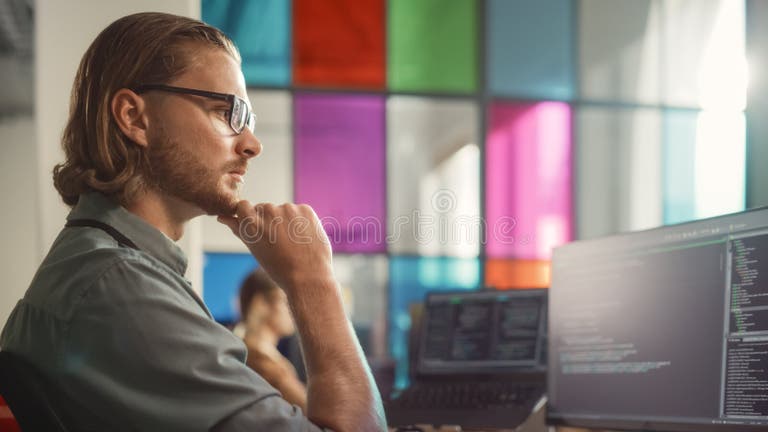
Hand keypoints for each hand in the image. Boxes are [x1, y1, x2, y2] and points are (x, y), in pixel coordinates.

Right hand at [217, 200, 334, 292]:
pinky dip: (301, 222)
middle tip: (279, 243)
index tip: (259, 230)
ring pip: (283, 210)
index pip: (243, 206)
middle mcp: (268, 211)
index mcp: (251, 222)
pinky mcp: (306, 209)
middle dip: (270, 221)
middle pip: (264, 208)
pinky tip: (304, 238)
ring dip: (286, 221)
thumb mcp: (255, 249)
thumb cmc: (279, 268)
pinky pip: (300, 212)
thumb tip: (222, 217)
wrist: (308, 278)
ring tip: (293, 243)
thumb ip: (239, 229)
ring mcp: (289, 209)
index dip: (251, 218)